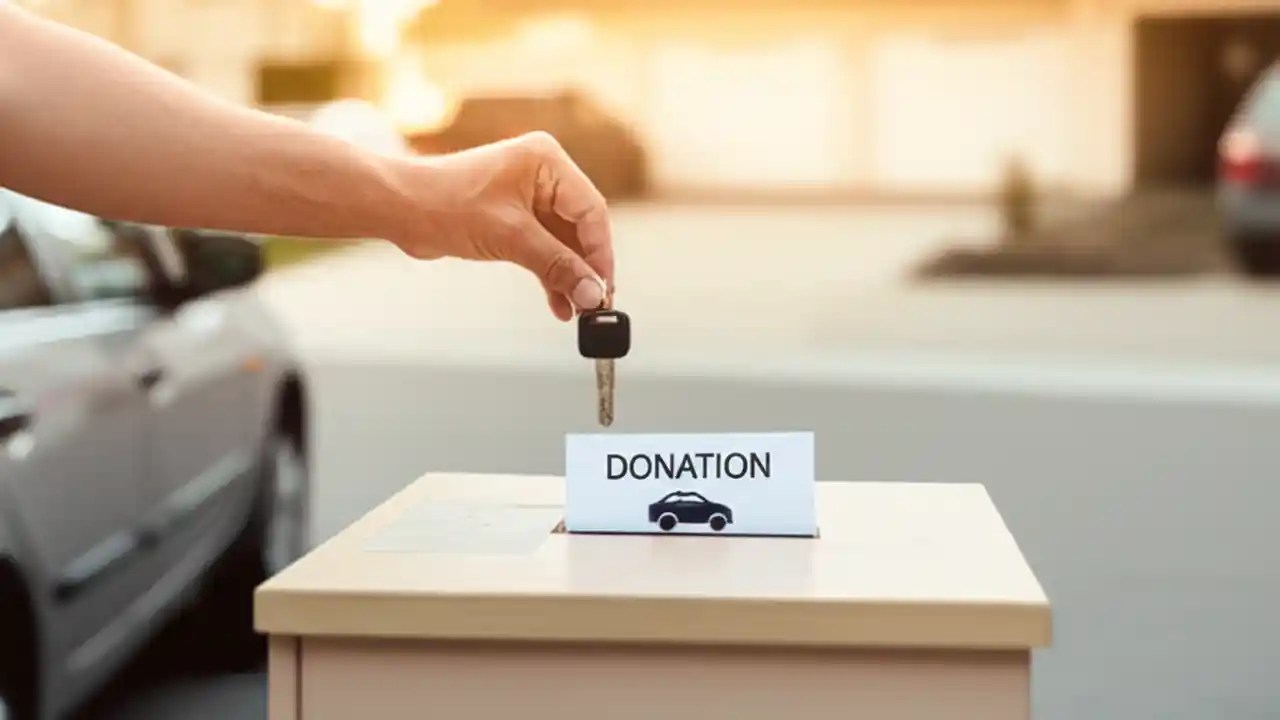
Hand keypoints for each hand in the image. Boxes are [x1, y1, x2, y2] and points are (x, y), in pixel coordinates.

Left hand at [392, 131, 613, 320]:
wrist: (399, 209)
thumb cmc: (444, 205)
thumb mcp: (509, 237)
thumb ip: (556, 265)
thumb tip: (592, 294)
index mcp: (547, 161)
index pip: (590, 210)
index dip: (600, 254)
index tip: (604, 289)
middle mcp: (542, 173)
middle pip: (580, 228)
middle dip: (585, 269)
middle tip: (594, 304)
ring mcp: (528, 195)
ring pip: (563, 243)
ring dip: (568, 277)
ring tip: (576, 311)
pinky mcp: (514, 217)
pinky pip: (543, 248)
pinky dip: (550, 274)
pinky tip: (558, 303)